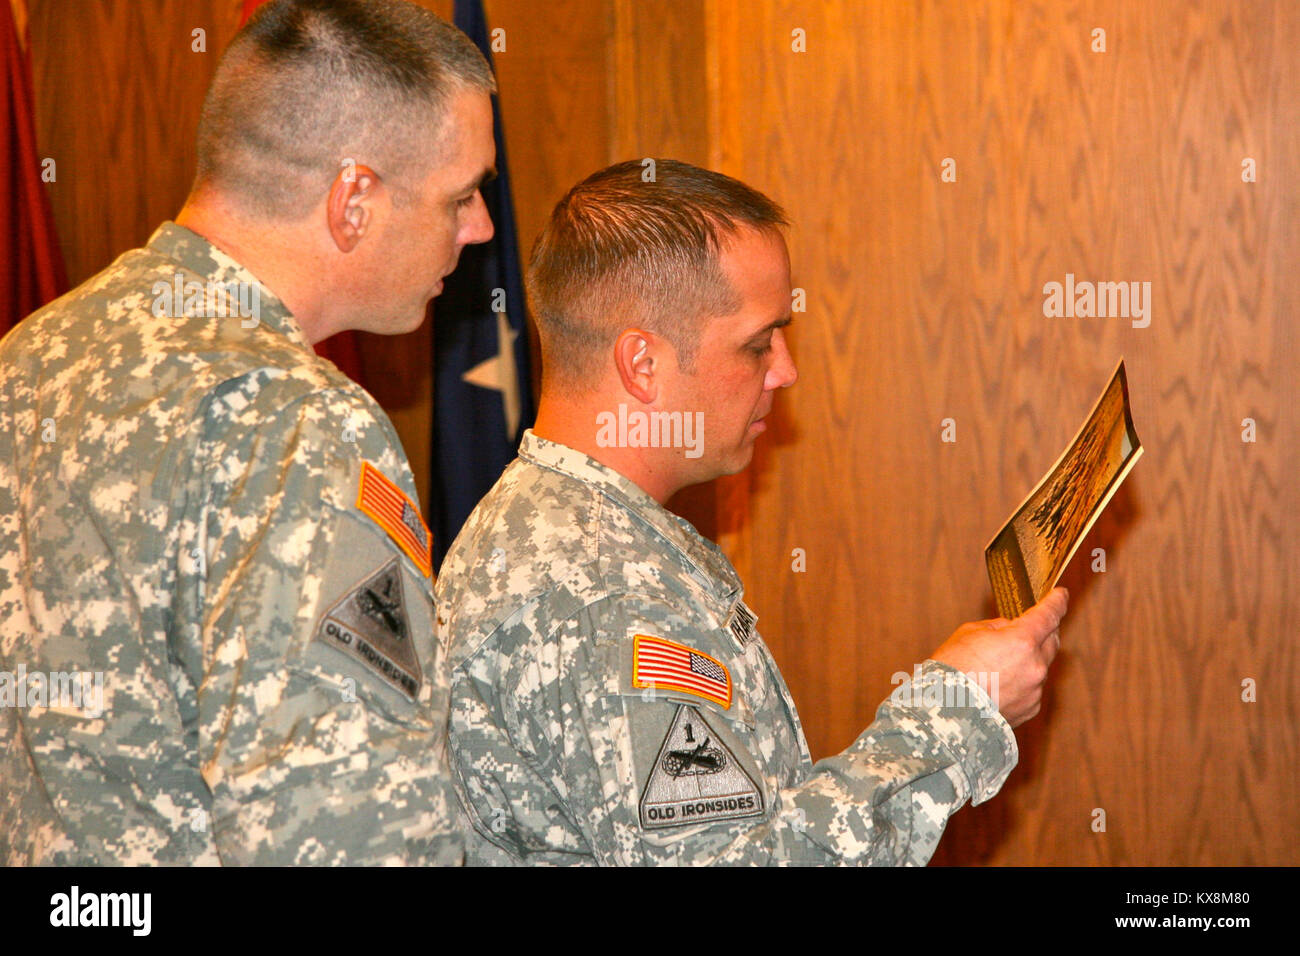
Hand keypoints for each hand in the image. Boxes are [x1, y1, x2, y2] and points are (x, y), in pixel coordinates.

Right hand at [929, 587, 1067, 727]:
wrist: (946, 713)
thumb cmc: (952, 669)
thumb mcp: (969, 633)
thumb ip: (996, 628)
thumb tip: (1008, 630)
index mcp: (1022, 640)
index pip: (1048, 614)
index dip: (1056, 602)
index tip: (1061, 595)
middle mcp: (1035, 665)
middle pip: (1052, 640)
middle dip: (1044, 631)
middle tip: (1031, 626)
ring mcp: (1035, 689)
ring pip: (1040, 665)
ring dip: (1028, 659)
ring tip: (999, 663)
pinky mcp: (1030, 708)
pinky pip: (1032, 687)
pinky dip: (1021, 681)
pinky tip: (998, 684)